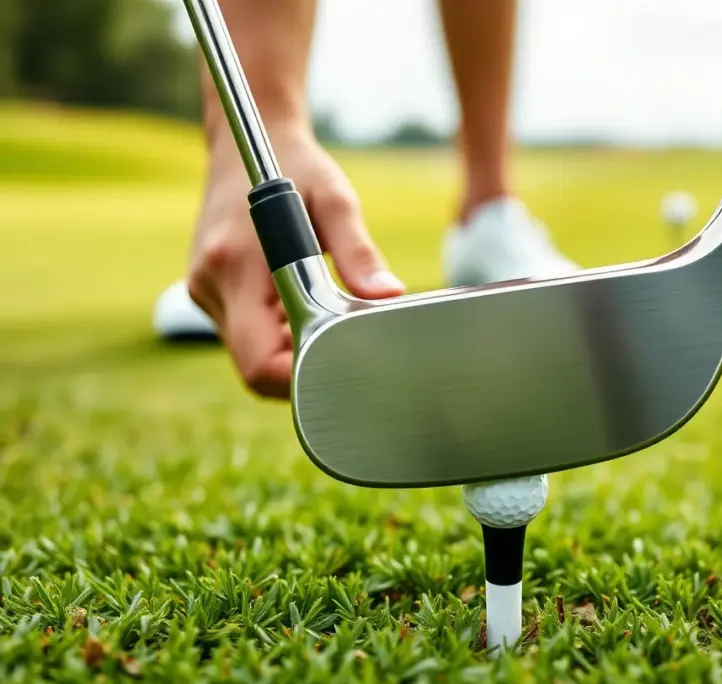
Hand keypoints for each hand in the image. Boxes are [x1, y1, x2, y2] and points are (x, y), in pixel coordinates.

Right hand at [186, 125, 405, 398]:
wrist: (251, 140)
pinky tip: (306, 307)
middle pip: (254, 367)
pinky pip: (247, 336)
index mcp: (235, 265)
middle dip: (302, 366)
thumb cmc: (297, 167)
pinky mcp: (212, 293)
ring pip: (250, 356)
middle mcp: (210, 284)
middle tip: (344, 340)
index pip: (257, 361)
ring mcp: (205, 291)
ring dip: (292, 350)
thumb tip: (389, 295)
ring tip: (326, 313)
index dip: (297, 378)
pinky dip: (279, 335)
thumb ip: (360, 252)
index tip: (337, 362)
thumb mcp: (335, 200)